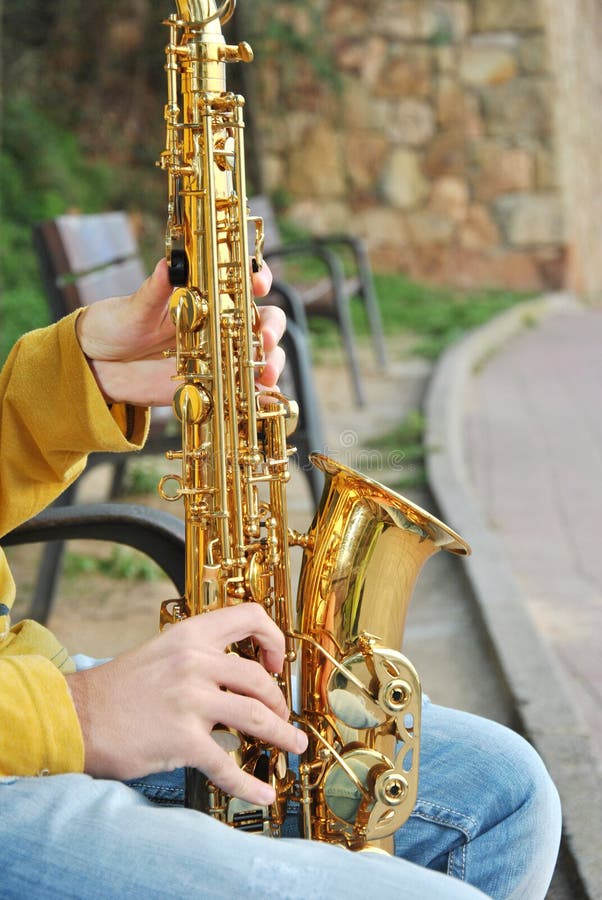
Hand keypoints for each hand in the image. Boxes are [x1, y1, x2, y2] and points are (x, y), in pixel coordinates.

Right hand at [66, 604, 307, 804]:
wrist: (75, 716)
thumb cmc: (116, 690)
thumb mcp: (160, 653)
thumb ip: (198, 657)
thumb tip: (237, 676)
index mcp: (191, 636)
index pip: (249, 617)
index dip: (273, 637)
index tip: (275, 661)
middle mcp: (194, 662)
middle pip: (260, 678)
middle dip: (280, 702)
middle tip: (283, 717)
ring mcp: (190, 700)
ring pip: (257, 717)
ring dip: (282, 734)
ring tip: (293, 745)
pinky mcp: (183, 739)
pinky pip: (227, 764)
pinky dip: (249, 783)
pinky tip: (262, 793)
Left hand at [76, 259, 284, 404]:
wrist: (97, 365)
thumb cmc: (116, 326)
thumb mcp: (134, 308)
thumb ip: (154, 291)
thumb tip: (169, 265)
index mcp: (204, 297)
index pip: (242, 282)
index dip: (258, 279)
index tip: (258, 283)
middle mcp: (218, 326)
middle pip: (262, 322)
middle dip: (272, 329)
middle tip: (266, 339)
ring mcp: (219, 357)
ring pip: (259, 357)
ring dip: (271, 363)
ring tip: (265, 373)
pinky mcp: (212, 385)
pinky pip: (243, 391)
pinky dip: (261, 398)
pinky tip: (267, 401)